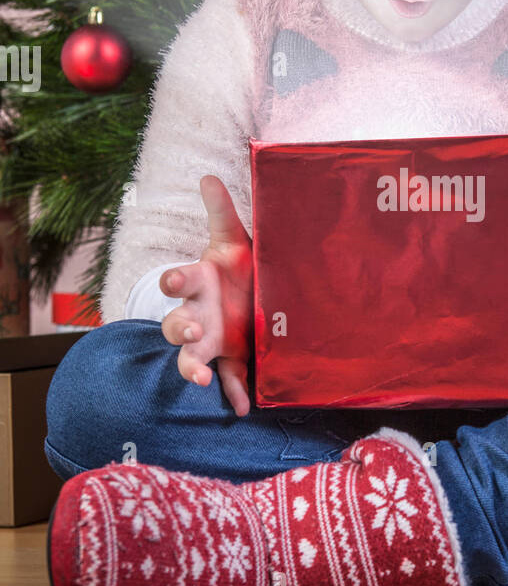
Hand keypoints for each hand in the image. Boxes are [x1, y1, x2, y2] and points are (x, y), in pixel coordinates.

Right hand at [159, 175, 252, 416]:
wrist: (256, 293)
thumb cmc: (238, 267)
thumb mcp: (233, 239)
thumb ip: (221, 211)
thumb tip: (207, 177)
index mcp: (199, 282)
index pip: (178, 281)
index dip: (174, 282)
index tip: (174, 282)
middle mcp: (199, 314)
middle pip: (177, 325)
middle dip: (180, 328)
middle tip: (192, 329)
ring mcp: (212, 340)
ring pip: (191, 358)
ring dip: (191, 367)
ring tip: (197, 378)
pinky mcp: (231, 358)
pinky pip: (228, 379)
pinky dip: (232, 395)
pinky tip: (240, 408)